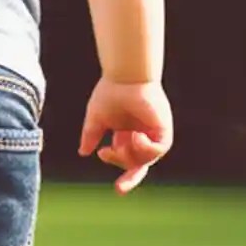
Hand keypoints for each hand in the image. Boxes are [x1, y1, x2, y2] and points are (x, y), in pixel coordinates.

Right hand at [78, 80, 173, 194]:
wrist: (124, 76)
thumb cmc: (110, 91)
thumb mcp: (96, 119)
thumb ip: (91, 136)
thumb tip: (83, 152)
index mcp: (128, 136)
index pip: (129, 161)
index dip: (120, 170)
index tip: (101, 154)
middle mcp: (143, 136)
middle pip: (136, 163)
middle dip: (121, 163)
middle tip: (105, 152)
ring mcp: (154, 132)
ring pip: (147, 159)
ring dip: (131, 155)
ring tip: (121, 141)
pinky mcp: (163, 127)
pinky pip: (160, 148)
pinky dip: (146, 148)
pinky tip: (135, 136)